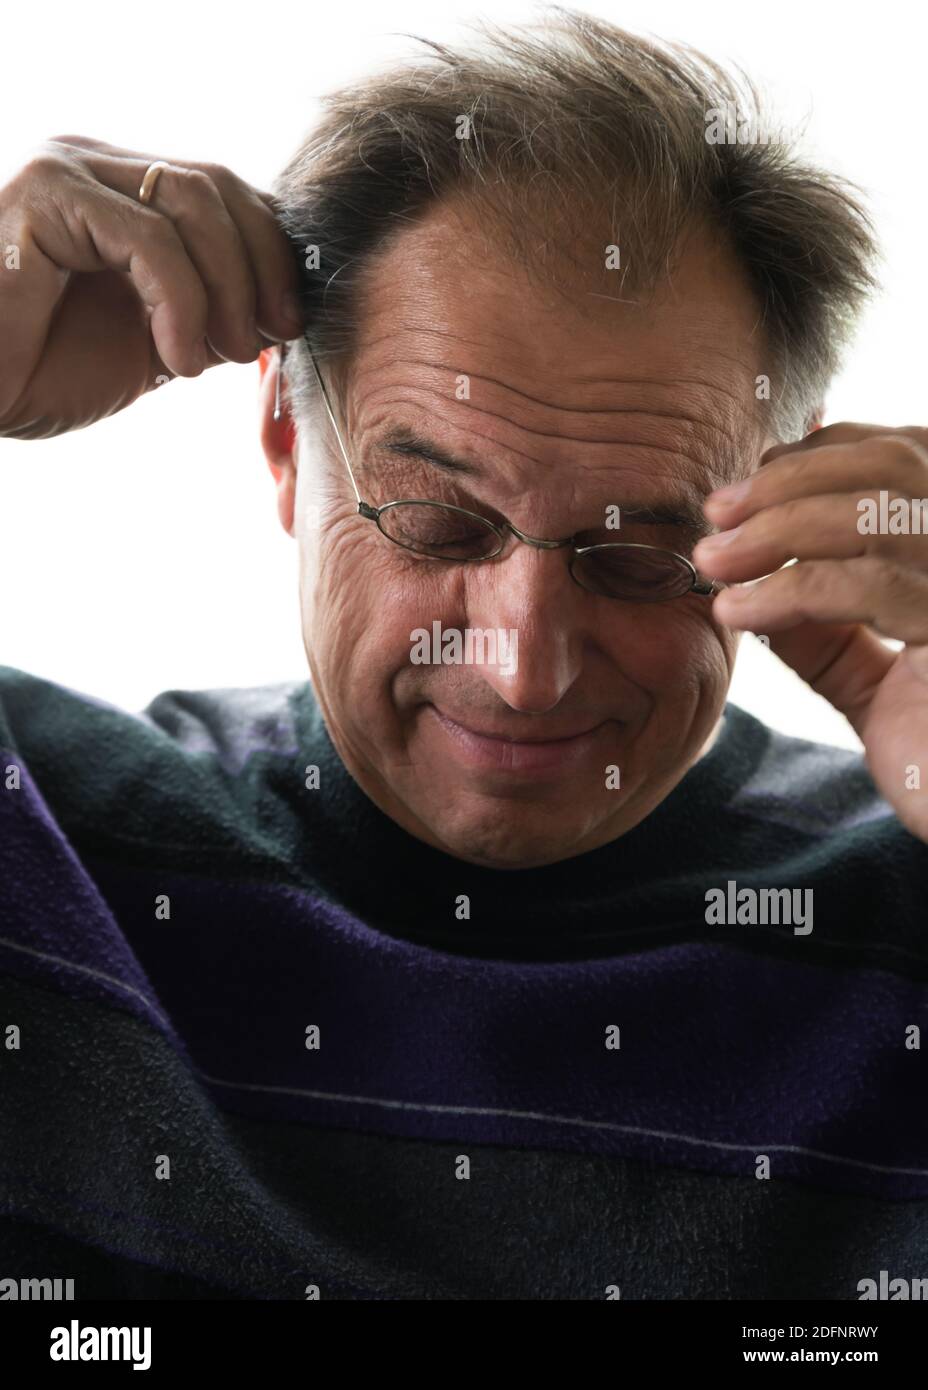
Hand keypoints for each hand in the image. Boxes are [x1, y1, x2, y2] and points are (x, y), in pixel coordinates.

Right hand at [0, 134, 303, 437]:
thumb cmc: (42, 373)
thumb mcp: (151, 340)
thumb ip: (206, 309)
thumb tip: (277, 306)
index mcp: (122, 193)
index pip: (224, 192)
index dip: (272, 251)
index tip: (291, 320)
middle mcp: (94, 166)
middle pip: (217, 184)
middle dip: (262, 266)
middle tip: (268, 337)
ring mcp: (67, 171)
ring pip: (192, 201)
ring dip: (228, 288)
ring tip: (219, 355)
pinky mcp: (43, 195)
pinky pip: (147, 237)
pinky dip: (182, 302)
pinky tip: (178, 358)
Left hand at [693, 423, 927, 842]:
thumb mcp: (873, 680)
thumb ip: (826, 629)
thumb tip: (753, 578)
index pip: (905, 454)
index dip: (822, 454)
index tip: (747, 487)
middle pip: (893, 464)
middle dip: (790, 479)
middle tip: (716, 514)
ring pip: (877, 512)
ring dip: (778, 526)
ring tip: (714, 561)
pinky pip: (870, 585)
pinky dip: (791, 588)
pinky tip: (740, 610)